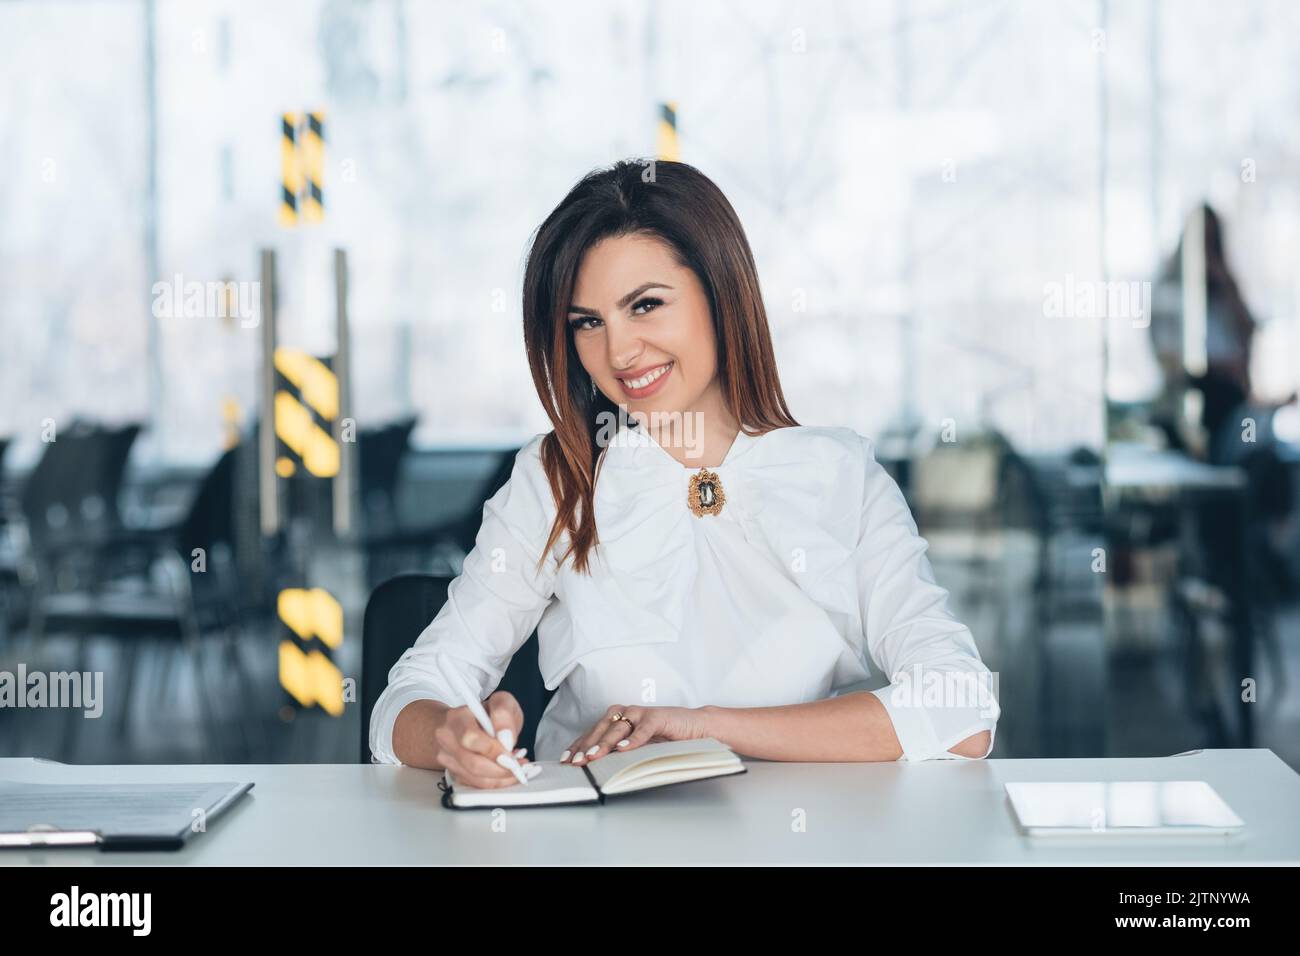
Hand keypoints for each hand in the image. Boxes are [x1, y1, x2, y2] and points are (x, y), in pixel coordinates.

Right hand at [435, 691, 531, 787]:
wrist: (467, 721)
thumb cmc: (485, 713)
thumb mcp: (502, 702)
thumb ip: (504, 714)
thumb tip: (506, 738)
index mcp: (457, 718)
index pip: (470, 738)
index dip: (493, 750)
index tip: (512, 754)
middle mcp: (447, 738)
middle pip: (472, 763)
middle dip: (501, 769)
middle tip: (519, 765)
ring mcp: (447, 757)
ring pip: (475, 778)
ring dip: (501, 777)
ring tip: (516, 768)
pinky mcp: (452, 771)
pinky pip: (475, 784)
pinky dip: (495, 781)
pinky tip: (506, 772)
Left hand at [560, 704, 707, 764]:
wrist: (696, 727)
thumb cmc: (665, 737)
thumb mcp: (638, 747)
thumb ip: (619, 752)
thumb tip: (594, 767)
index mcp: (619, 719)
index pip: (593, 732)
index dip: (578, 745)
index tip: (565, 760)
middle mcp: (627, 713)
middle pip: (601, 728)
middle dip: (586, 745)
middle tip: (576, 762)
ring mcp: (642, 714)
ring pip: (619, 727)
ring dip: (605, 743)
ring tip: (593, 756)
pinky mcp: (659, 717)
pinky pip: (644, 728)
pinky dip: (634, 739)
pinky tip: (624, 749)